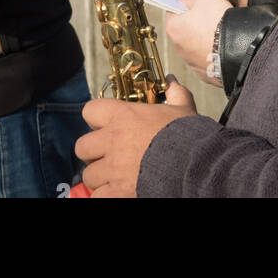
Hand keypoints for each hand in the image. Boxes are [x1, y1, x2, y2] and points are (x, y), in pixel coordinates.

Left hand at [76, 78, 196, 197]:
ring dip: (101, 177)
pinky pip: (98, 197)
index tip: (106, 126)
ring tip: (116, 177)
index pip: (89, 111)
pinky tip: (118, 192)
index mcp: (124, 115)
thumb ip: (174, 93)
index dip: (96, 119)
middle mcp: (113, 141)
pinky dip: (106, 196)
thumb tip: (171, 80)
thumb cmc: (187, 135)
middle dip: (93, 153)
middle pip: (82, 147)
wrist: (195, 166)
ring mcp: (113, 169)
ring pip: (89, 175)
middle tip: (109, 156)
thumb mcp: (182, 108)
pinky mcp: (117, 192)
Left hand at [165, 0, 230, 82]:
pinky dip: (215, 50)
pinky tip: (226, 42)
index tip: (196, 1)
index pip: (173, 11)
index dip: (186, 4)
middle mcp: (179, 48)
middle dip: (200, 19)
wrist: (239, 50)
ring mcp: (193, 62)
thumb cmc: (218, 24)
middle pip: (187, 27)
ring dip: (208, 35)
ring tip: (224, 27)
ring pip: (199, 43)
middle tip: (215, 11)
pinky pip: (209, 57)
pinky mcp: (207, 72)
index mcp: (174, 28)